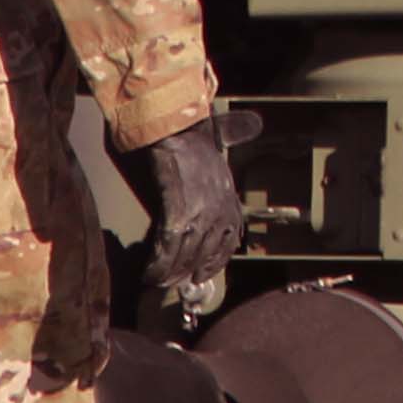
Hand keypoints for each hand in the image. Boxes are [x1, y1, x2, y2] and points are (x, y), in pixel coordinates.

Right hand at [123, 114, 243, 327]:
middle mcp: (220, 207)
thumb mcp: (217, 135)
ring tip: (156, 281)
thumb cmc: (187, 127)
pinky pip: (169, 247)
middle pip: (208, 251)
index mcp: (229, 193)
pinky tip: (148, 271)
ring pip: (188, 253)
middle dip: (189, 269)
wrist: (169, 119)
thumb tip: (253, 122)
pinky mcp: (178, 211)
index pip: (230, 238)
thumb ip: (232, 134)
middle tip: (173, 282)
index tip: (203, 273)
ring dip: (170, 271)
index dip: (216, 259)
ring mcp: (201, 211)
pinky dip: (158, 262)